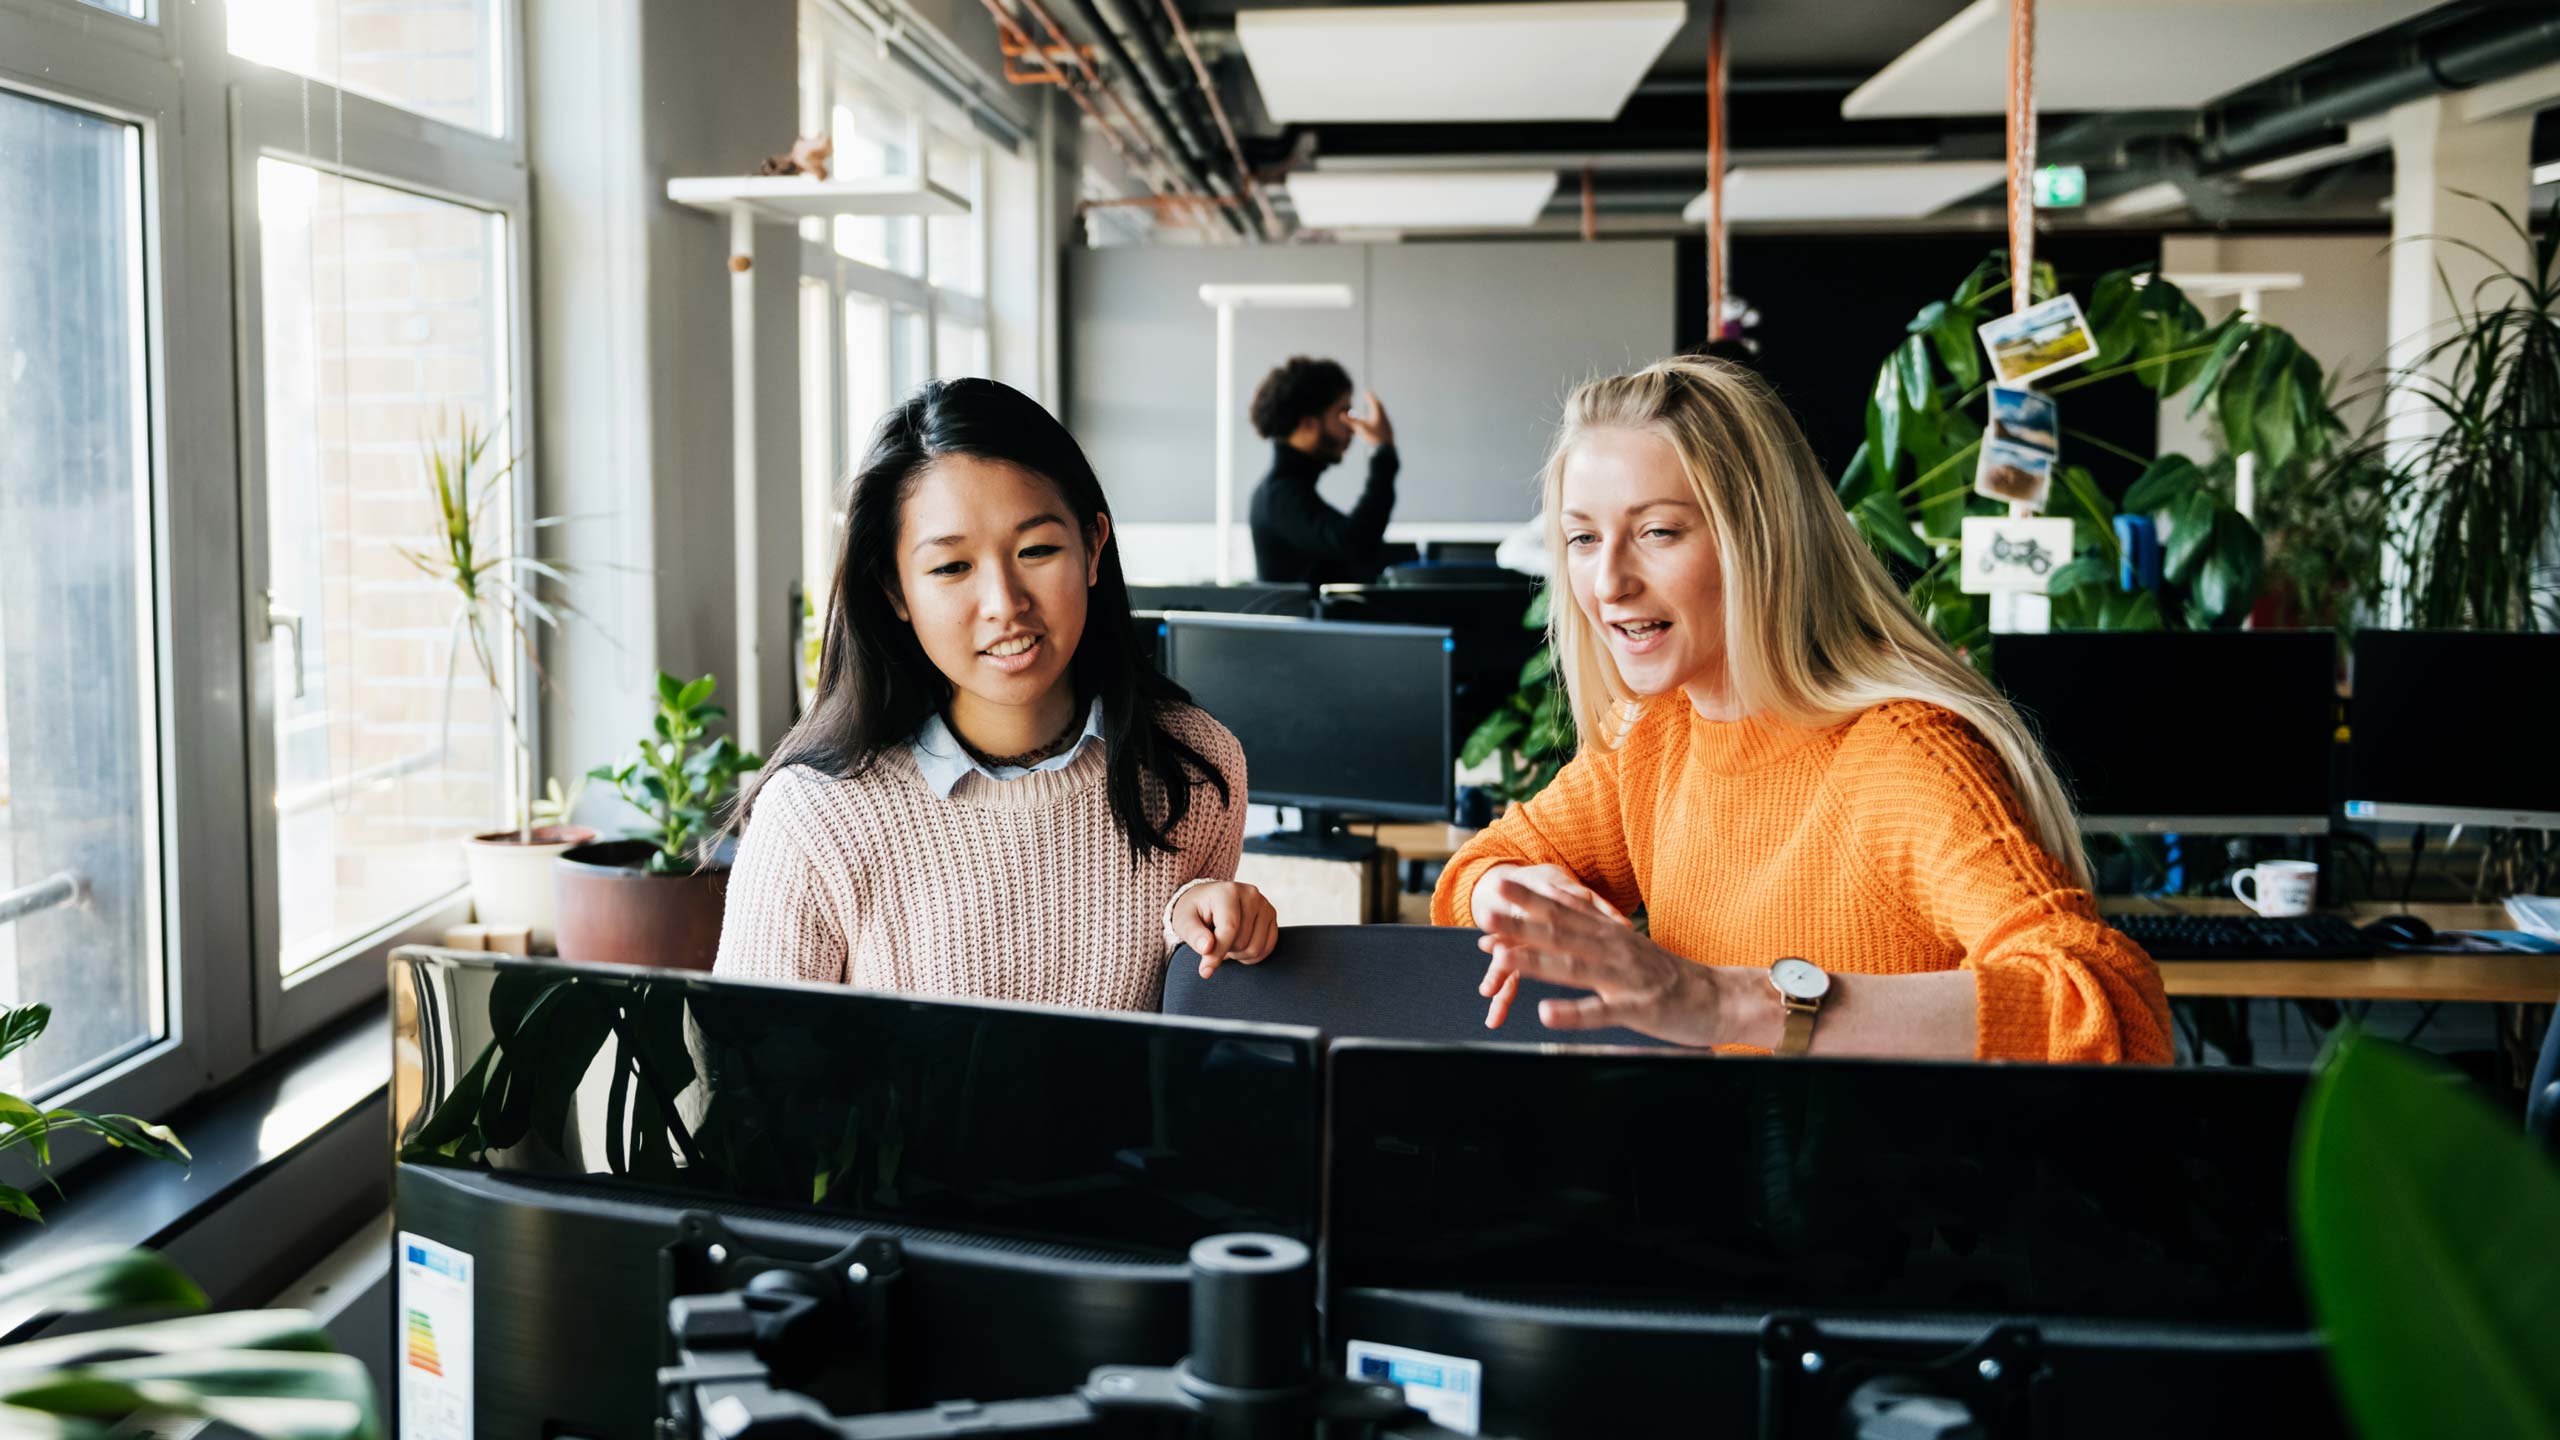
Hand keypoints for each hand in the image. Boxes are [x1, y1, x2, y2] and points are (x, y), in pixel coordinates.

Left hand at [1174, 882, 1278, 977]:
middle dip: (1225, 951)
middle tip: (1214, 943)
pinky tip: (1239, 946)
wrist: (1207, 899)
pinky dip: (1251, 955)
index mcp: (1227, 892)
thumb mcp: (1184, 921)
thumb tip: (1207, 949)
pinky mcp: (1272, 916)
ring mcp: (1264, 905)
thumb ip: (1194, 935)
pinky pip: (1267, 948)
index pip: (1229, 929)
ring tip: (1226, 943)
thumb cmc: (1194, 911)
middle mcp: (1251, 895)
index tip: (1205, 970)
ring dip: (1238, 954)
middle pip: (1242, 942)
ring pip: (1256, 948)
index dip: (1218, 953)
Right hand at [1345, 390, 1392, 448]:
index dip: (1369, 396)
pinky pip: (1383, 422)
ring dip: (1376, 410)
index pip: (1374, 402)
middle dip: (1373, 402)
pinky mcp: (1388, 432)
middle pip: (1379, 407)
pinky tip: (1376, 424)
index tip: (1366, 390)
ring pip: (1381, 415)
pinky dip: (1378, 419)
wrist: (1386, 450)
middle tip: (1370, 397)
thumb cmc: (1374, 438)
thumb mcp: (1361, 429)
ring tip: (1372, 409)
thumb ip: (1351, 422)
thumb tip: (1340, 415)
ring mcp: (1387, 425)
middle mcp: (1384, 418)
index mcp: (1379, 415)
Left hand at [1477, 875, 1739, 1047]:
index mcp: (1610, 934)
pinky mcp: (1637, 1008)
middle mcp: (1613, 949)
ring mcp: (1624, 978)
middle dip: (1521, 920)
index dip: (1530, 899)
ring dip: (1535, 960)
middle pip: (1561, 931)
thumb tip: (1560, 915)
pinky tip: (1546, 1012)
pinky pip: (1601, 1011)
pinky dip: (1572, 1011)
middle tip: (1487, 909)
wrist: (1719, 998)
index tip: (1499, 885)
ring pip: (1573, 966)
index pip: (1565, 910)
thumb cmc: (1667, 976)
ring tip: (1502, 956)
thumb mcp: (1628, 947)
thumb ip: (1594, 933)